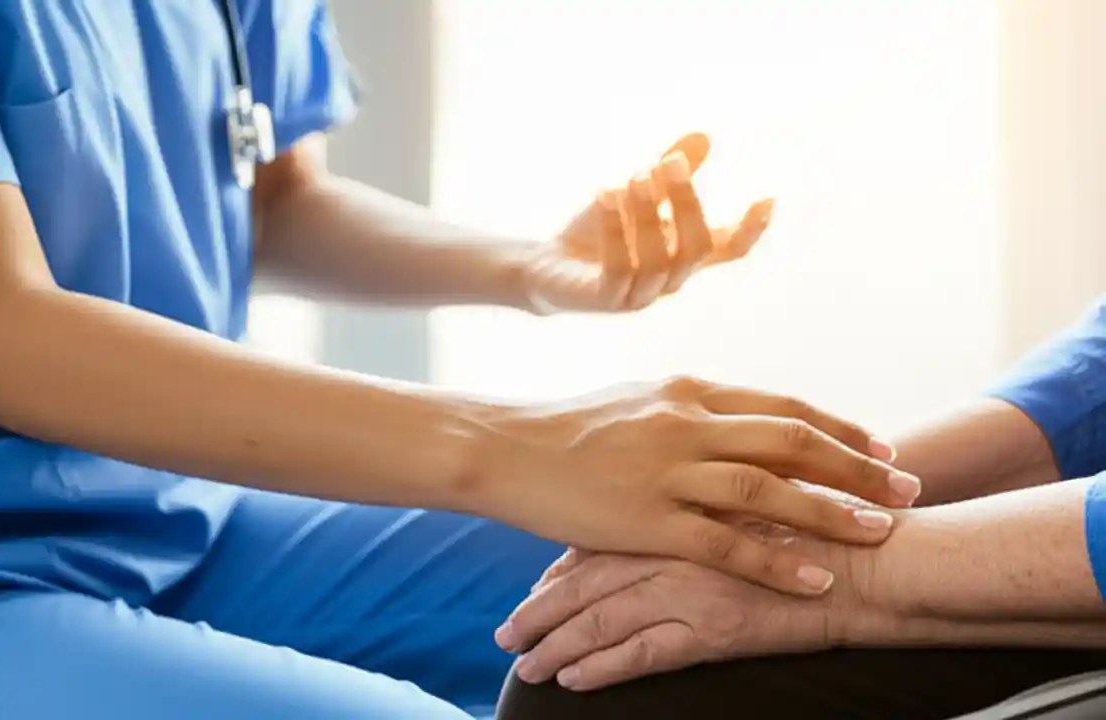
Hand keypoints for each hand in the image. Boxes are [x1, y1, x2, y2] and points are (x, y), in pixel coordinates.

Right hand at [470, 376, 917, 595]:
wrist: (505, 448)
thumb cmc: (569, 427)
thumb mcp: (637, 400)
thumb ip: (690, 408)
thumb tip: (738, 419)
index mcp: (688, 391)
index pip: (783, 407)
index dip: (839, 429)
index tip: (881, 449)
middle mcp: (688, 424)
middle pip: (793, 441)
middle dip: (858, 467)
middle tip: (908, 489)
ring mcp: (668, 471)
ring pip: (770, 490)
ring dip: (833, 511)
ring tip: (882, 532)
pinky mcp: (647, 519)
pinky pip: (727, 544)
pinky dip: (778, 563)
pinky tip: (817, 580)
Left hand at [497, 533, 856, 690]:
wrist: (873, 556)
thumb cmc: (822, 523)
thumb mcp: (758, 498)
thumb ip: (712, 505)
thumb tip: (676, 519)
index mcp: (678, 505)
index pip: (601, 538)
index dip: (563, 565)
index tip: (535, 584)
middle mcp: (673, 542)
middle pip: (585, 577)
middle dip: (540, 608)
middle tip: (505, 632)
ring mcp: (687, 584)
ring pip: (599, 616)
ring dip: (554, 644)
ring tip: (523, 666)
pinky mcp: (710, 628)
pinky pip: (640, 653)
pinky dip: (600, 668)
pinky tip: (571, 682)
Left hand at [521, 133, 773, 314]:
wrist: (547, 265)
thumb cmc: (598, 231)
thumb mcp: (636, 193)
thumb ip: (669, 171)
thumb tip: (703, 137)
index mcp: (683, 255)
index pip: (729, 250)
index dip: (752, 231)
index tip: (766, 200)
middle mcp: (669, 278)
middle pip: (697, 247)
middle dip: (686, 201)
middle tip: (667, 162)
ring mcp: (640, 294)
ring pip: (660, 259)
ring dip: (648, 214)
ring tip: (634, 176)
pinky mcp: (606, 299)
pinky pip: (619, 269)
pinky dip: (616, 231)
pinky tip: (606, 194)